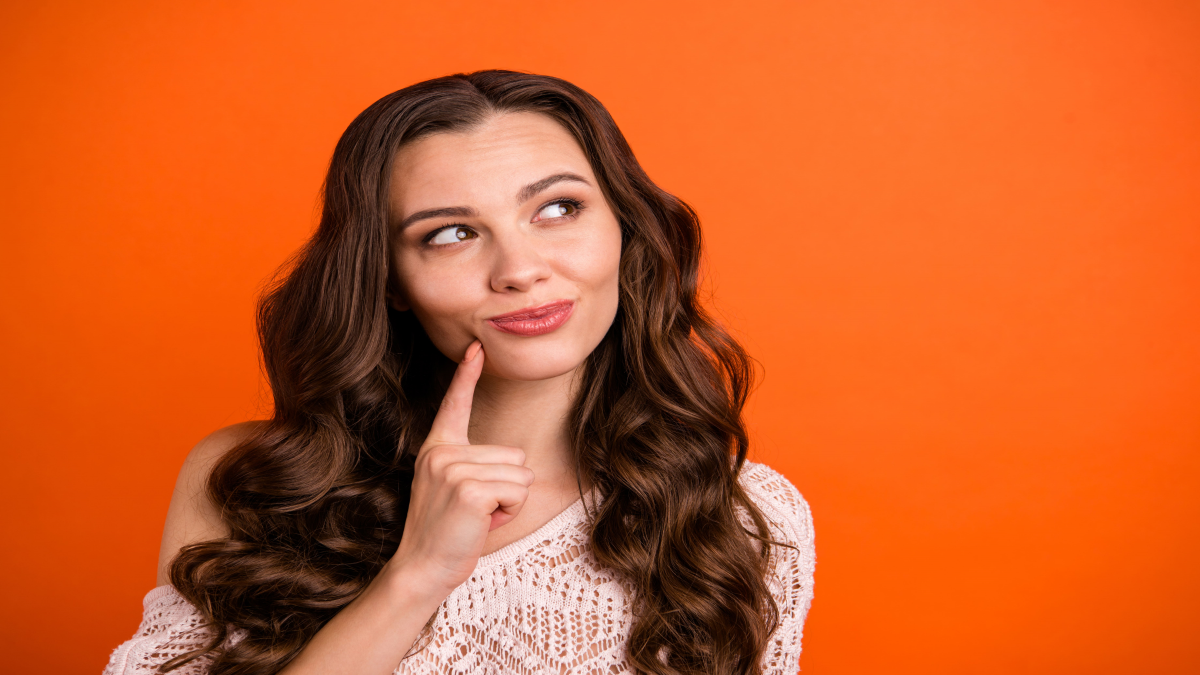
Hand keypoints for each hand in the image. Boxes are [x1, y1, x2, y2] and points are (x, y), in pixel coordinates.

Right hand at [386, 341, 533, 592]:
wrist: (422, 567)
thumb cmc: (448, 533)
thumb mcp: (455, 489)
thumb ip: (476, 467)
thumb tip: (518, 461)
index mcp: (438, 448)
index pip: (455, 403)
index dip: (466, 374)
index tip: (476, 346)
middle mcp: (443, 453)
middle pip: (515, 454)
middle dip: (507, 487)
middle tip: (475, 510)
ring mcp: (453, 469)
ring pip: (521, 474)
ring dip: (510, 502)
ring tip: (478, 517)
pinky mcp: (469, 490)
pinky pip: (518, 491)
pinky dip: (509, 512)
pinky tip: (482, 523)